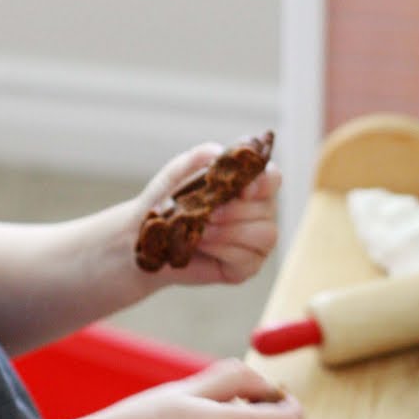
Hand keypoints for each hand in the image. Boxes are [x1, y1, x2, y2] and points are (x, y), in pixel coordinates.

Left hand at [134, 143, 280, 287]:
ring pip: (264, 234)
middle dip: (236, 211)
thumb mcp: (176, 175)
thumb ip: (198, 158)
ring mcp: (256, 241)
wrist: (146, 241)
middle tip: (207, 213)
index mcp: (249, 184)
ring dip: (230, 231)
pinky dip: (224, 250)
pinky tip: (203, 244)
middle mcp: (259, 210)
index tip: (242, 190)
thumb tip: (219, 152)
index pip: (272, 178)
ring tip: (202, 230)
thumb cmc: (165, 205)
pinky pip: (248, 258)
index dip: (262, 183)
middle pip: (267, 208)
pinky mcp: (247, 266)